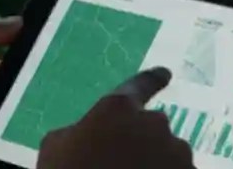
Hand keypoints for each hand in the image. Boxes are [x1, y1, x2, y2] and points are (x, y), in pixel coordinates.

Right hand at [38, 67, 195, 168]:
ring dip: (156, 163)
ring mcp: (176, 152)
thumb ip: (78, 131)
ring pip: (168, 154)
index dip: (153, 80)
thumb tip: (86, 136)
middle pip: (152, 128)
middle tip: (120, 163)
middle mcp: (153, 123)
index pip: (141, 85)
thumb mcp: (55, 147)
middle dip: (141, 143)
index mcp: (118, 108)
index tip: (165, 73)